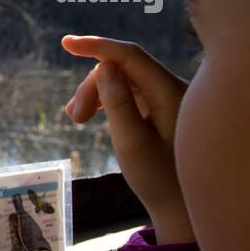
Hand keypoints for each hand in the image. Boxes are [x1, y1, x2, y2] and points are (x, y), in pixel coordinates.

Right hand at [61, 35, 193, 244]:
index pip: (130, 55)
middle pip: (123, 68)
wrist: (183, 207)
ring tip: (77, 120)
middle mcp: (173, 89)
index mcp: (171, 93)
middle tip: (73, 118)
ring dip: (96, 94)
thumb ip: (118, 103)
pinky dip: (107, 100)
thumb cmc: (160, 180)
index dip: (97, 46)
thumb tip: (103, 66)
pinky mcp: (162, 108)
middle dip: (92, 85)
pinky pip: (130, 91)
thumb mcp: (132, 144)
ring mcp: (168, 98)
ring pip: (123, 80)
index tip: (66, 43)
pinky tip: (91, 116)